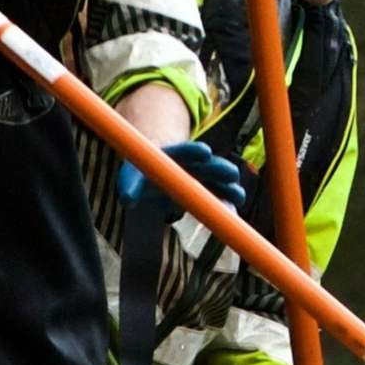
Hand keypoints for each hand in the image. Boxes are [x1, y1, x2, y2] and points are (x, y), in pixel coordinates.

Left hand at [121, 135, 253, 211]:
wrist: (150, 178)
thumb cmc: (140, 177)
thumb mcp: (131, 180)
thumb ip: (130, 188)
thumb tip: (127, 199)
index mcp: (171, 157)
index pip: (184, 151)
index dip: (193, 151)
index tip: (204, 152)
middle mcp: (189, 165)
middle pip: (206, 165)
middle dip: (218, 169)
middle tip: (231, 173)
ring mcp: (199, 179)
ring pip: (217, 181)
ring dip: (228, 188)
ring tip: (238, 195)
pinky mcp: (203, 193)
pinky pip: (216, 199)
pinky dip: (224, 206)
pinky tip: (233, 214)